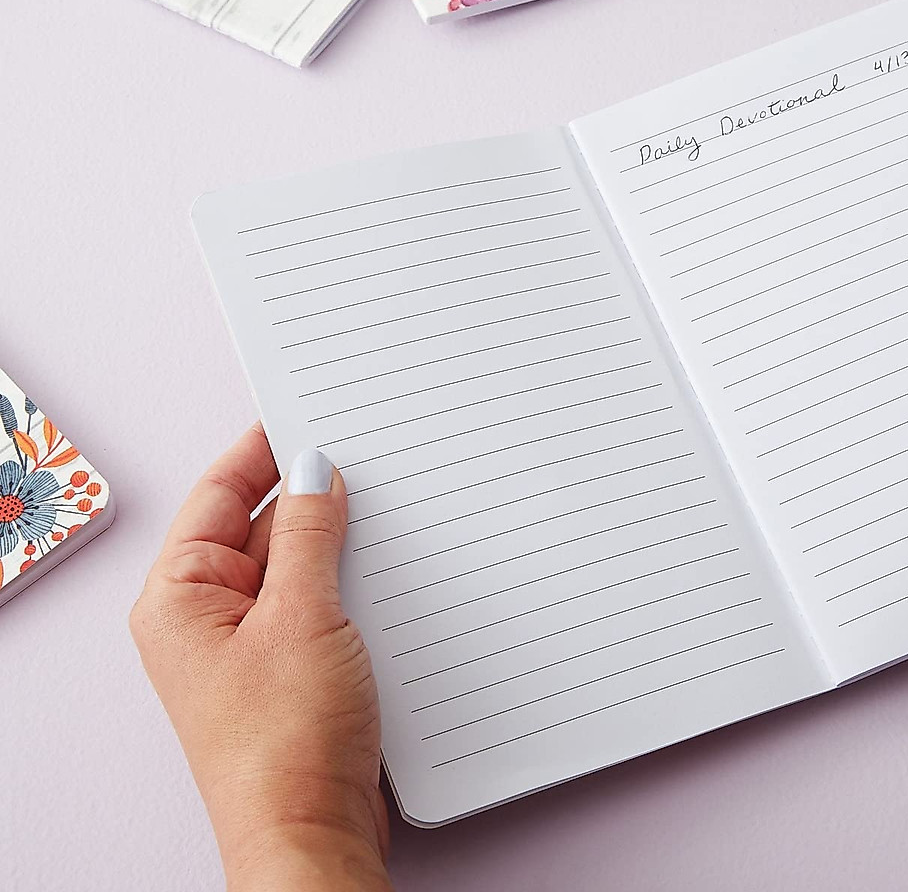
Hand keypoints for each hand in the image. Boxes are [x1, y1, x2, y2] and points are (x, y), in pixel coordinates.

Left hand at [129, 427, 390, 891]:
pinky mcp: (292, 666)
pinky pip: (318, 598)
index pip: (217, 493)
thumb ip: (307, 533)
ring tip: (387, 506)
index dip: (261, 449)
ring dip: (336, 539)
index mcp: (181, 597)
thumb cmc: (285, 743)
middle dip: (311, 495)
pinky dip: (348, 577)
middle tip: (365, 455)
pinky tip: (387, 563)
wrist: (314, 833)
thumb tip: (313, 469)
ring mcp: (252, 642)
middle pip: (261, 525)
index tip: (304, 412)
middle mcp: (209, 615)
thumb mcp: (300, 614)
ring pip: (297, 562)